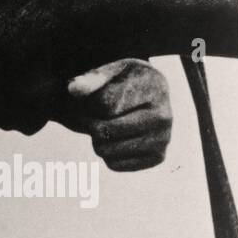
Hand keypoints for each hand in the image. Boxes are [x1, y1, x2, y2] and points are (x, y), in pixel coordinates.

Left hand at [55, 59, 172, 170]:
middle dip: (91, 124)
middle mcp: (163, 115)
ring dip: (97, 140)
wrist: (143, 98)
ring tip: (105, 127)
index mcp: (153, 88)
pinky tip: (116, 140)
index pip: (104, 104)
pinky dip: (107, 154)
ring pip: (106, 150)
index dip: (90, 103)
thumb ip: (91, 79)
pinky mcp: (157, 157)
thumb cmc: (121, 83)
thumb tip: (74, 90)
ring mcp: (163, 138)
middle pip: (105, 130)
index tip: (95, 98)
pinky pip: (114, 164)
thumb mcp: (107, 73)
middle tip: (93, 117)